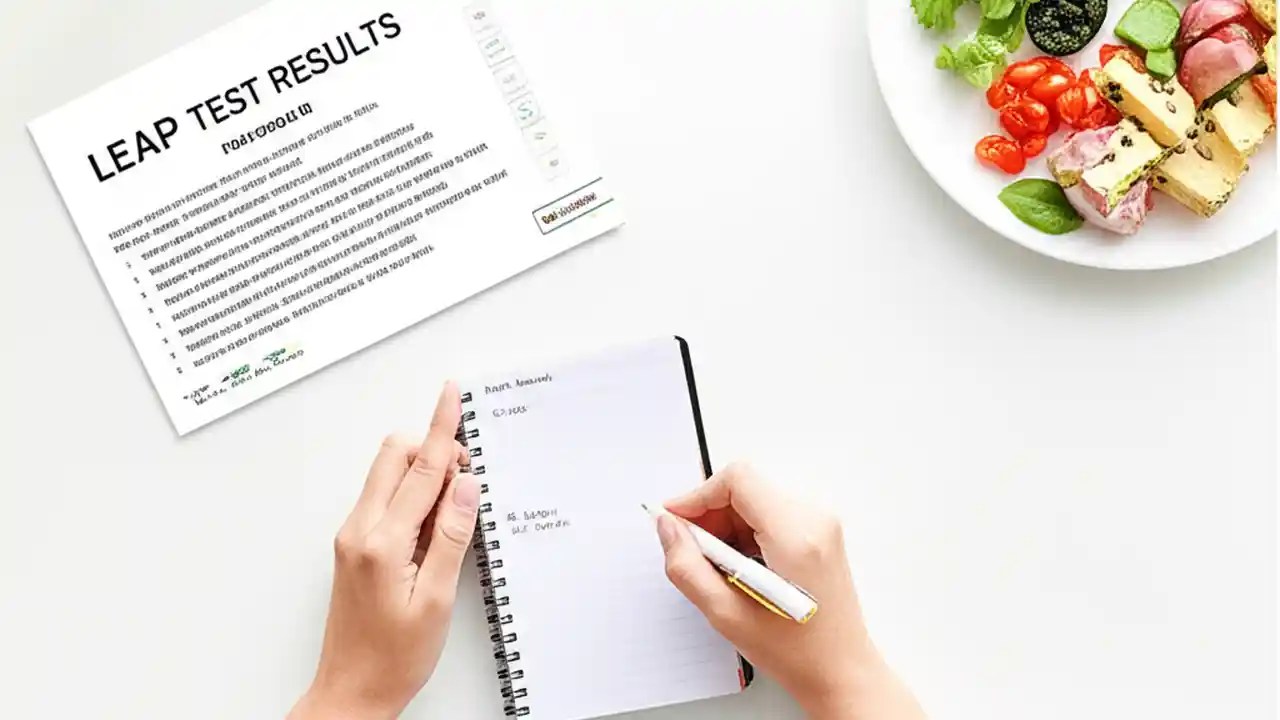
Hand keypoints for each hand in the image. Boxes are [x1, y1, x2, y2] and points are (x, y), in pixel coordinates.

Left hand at [290, 383, 479, 719]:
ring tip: (452, 515)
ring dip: (423, 477)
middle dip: (433, 451)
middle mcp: (359, 531)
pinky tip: (432, 531)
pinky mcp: (354, 547)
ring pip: (389, 477)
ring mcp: (352, 538)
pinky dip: (412, 500)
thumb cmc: (393, 658)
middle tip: (467, 476)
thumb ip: (451, 536)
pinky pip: (384, 501)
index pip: (420, 470)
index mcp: (381, 542)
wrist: (352, 692)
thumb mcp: (436, 599)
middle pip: (395, 459)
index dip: (441, 429)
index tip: (450, 396)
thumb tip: (465, 486)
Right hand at [657, 464, 924, 719]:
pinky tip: (738, 566)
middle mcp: (813, 519)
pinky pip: (771, 513)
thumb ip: (687, 566)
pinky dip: (745, 531)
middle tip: (692, 551)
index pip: (738, 479)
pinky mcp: (820, 532)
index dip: (698, 495)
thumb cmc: (795, 652)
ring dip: (726, 524)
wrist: (842, 671)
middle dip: (710, 513)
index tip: (675, 520)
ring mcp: (821, 523)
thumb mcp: (726, 614)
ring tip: (717, 567)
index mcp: (795, 534)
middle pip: (746, 487)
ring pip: (755, 498)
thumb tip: (668, 527)